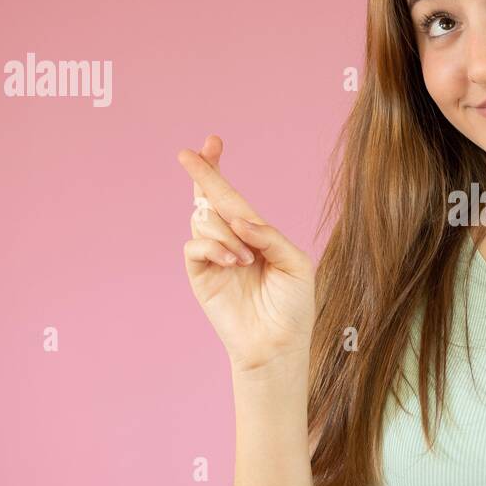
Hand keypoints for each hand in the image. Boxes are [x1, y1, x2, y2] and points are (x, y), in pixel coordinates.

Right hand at [177, 135, 315, 371]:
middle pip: (209, 198)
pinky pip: (194, 246)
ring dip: (226, 233)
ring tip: (246, 259)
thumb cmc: (292, 306)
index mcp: (255, 234)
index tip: (212, 141)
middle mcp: (231, 240)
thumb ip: (269, 235)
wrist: (277, 344)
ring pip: (205, 221)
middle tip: (190, 153)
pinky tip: (234, 261)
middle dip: (203, 174)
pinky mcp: (200, 275)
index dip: (219, 170)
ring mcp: (213, 257)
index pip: (233, 197)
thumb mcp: (294, 263)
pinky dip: (214, 247)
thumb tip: (240, 218)